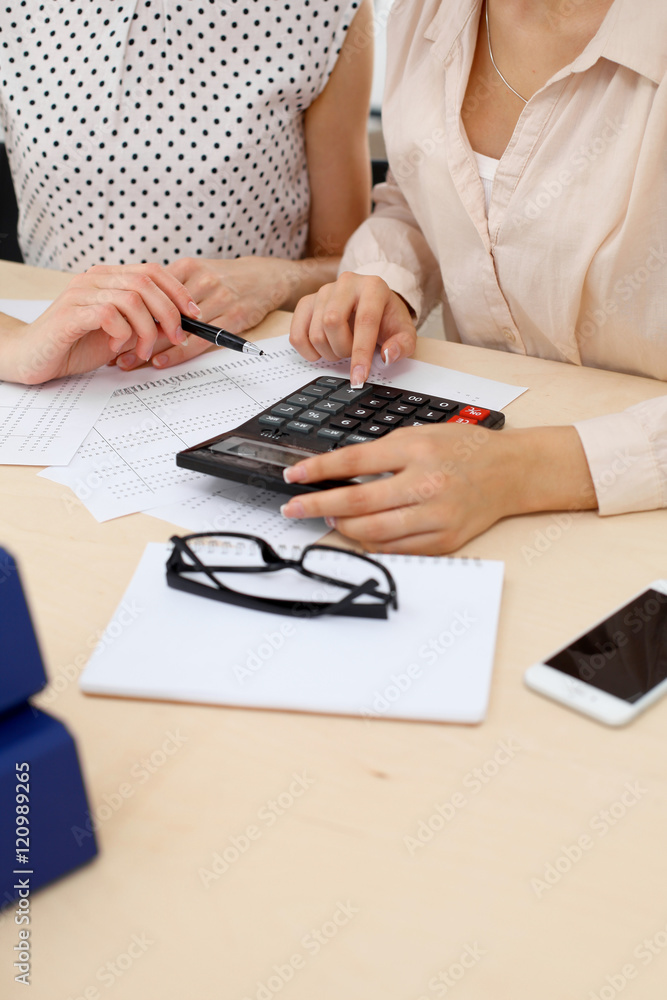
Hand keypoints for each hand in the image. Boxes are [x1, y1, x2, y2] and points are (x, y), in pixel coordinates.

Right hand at [2, 263, 199, 384]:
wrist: (32, 356)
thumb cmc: (74, 344)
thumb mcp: (120, 333)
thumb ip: (144, 324)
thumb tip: (177, 325)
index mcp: (108, 279)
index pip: (152, 271)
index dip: (177, 291)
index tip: (194, 314)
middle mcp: (95, 280)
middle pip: (146, 282)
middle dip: (170, 313)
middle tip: (176, 337)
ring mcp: (81, 293)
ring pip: (132, 299)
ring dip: (146, 330)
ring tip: (142, 352)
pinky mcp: (70, 313)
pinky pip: (108, 315)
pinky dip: (121, 334)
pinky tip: (115, 349)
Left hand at [117, 256, 306, 370]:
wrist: (266, 277)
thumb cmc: (226, 278)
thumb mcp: (197, 272)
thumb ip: (169, 287)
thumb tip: (134, 306)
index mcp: (187, 268)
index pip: (150, 292)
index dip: (127, 312)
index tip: (107, 326)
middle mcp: (202, 281)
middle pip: (159, 311)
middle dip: (133, 332)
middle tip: (111, 350)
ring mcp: (219, 299)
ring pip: (177, 327)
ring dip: (150, 347)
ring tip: (129, 361)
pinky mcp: (234, 317)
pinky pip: (200, 339)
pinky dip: (178, 352)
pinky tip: (161, 361)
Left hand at [279, 424, 596, 554]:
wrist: (509, 472)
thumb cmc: (463, 450)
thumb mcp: (420, 434)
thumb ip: (381, 452)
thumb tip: (337, 472)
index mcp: (416, 449)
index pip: (353, 462)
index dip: (317, 471)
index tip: (294, 476)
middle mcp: (426, 483)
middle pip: (358, 502)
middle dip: (318, 506)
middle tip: (294, 508)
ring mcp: (436, 515)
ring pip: (373, 532)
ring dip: (341, 528)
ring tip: (326, 520)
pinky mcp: (444, 539)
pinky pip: (396, 548)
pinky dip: (371, 543)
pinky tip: (358, 534)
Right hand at [289, 272, 416, 387]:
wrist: (372, 304)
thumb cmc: (386, 319)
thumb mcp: (403, 332)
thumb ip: (403, 345)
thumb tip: (387, 355)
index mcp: (373, 287)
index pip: (364, 321)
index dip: (361, 353)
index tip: (358, 378)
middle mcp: (346, 283)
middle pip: (332, 322)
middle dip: (342, 349)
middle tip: (351, 353)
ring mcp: (323, 291)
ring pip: (315, 332)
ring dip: (328, 352)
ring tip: (340, 348)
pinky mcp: (307, 302)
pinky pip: (296, 333)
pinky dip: (307, 350)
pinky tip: (320, 350)